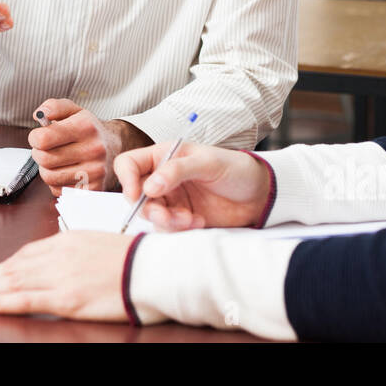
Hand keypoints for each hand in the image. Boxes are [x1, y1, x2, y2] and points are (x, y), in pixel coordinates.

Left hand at [0, 231, 138, 322]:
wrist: (156, 268)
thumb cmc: (138, 257)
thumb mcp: (103, 244)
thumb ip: (79, 251)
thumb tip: (66, 260)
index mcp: (69, 241)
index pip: (29, 253)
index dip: (6, 264)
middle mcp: (60, 255)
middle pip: (15, 266)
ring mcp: (61, 276)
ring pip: (14, 281)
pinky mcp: (67, 298)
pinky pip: (26, 299)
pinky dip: (1, 300)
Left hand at [28, 99, 151, 195]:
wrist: (114, 148)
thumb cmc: (89, 130)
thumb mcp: (74, 110)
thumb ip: (54, 106)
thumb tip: (39, 115)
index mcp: (86, 127)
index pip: (44, 139)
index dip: (35, 137)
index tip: (39, 136)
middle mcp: (94, 149)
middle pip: (44, 159)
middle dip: (39, 153)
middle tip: (46, 149)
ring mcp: (95, 171)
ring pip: (49, 177)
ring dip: (46, 169)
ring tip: (55, 160)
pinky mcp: (93, 188)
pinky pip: (59, 190)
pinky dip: (56, 182)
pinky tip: (66, 172)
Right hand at [114, 142, 271, 230]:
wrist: (259, 194)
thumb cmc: (235, 169)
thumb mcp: (208, 163)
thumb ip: (177, 170)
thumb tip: (149, 186)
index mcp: (164, 156)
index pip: (129, 165)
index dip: (126, 180)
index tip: (137, 196)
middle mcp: (162, 178)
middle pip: (137, 195)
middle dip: (150, 208)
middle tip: (170, 215)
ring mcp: (171, 199)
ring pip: (151, 215)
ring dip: (167, 220)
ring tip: (190, 219)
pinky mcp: (181, 218)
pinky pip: (167, 228)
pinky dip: (179, 229)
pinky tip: (198, 222)